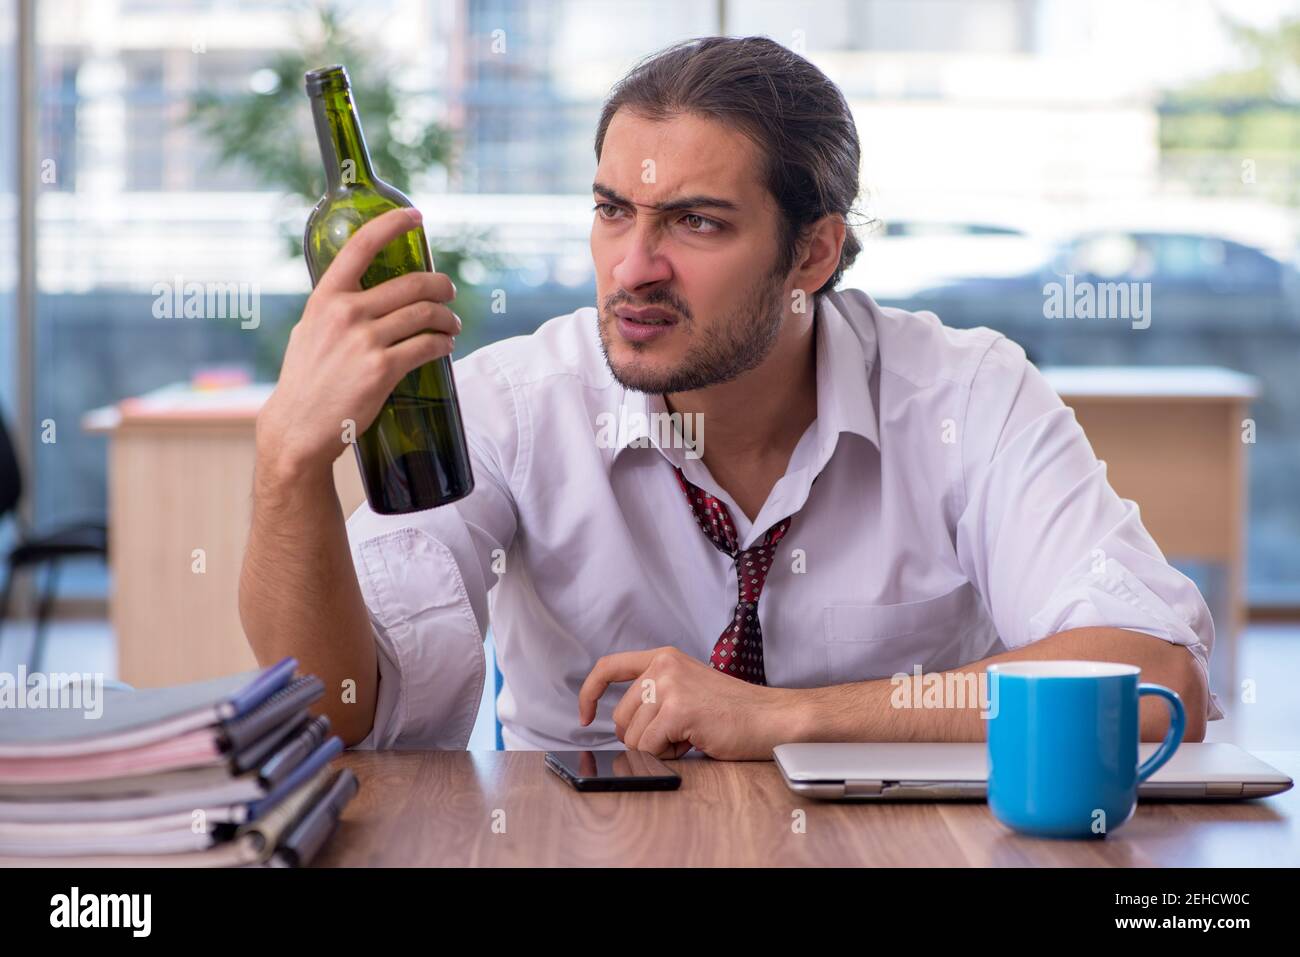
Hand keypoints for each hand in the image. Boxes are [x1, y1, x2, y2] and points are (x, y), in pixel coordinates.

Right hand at [257, 207, 461, 476]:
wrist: (298, 427)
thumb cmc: (305, 380)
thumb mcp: (310, 330)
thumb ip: (334, 308)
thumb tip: (361, 293)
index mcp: (326, 297)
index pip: (362, 246)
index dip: (393, 225)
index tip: (415, 216)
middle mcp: (346, 312)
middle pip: (413, 284)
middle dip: (441, 287)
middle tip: (449, 294)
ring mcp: (365, 341)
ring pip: (426, 315)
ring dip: (449, 318)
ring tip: (453, 325)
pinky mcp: (382, 369)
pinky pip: (428, 347)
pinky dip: (444, 344)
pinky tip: (445, 346)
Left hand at [577, 646, 800, 760]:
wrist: (771, 718)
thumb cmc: (734, 712)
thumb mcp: (687, 688)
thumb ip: (655, 694)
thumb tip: (619, 724)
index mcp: (663, 656)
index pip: (608, 667)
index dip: (589, 694)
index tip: (585, 716)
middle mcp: (662, 665)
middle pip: (619, 717)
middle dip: (641, 738)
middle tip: (676, 735)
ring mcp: (669, 685)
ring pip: (633, 737)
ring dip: (659, 748)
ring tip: (690, 735)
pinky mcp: (678, 709)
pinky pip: (650, 747)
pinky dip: (669, 755)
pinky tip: (694, 742)